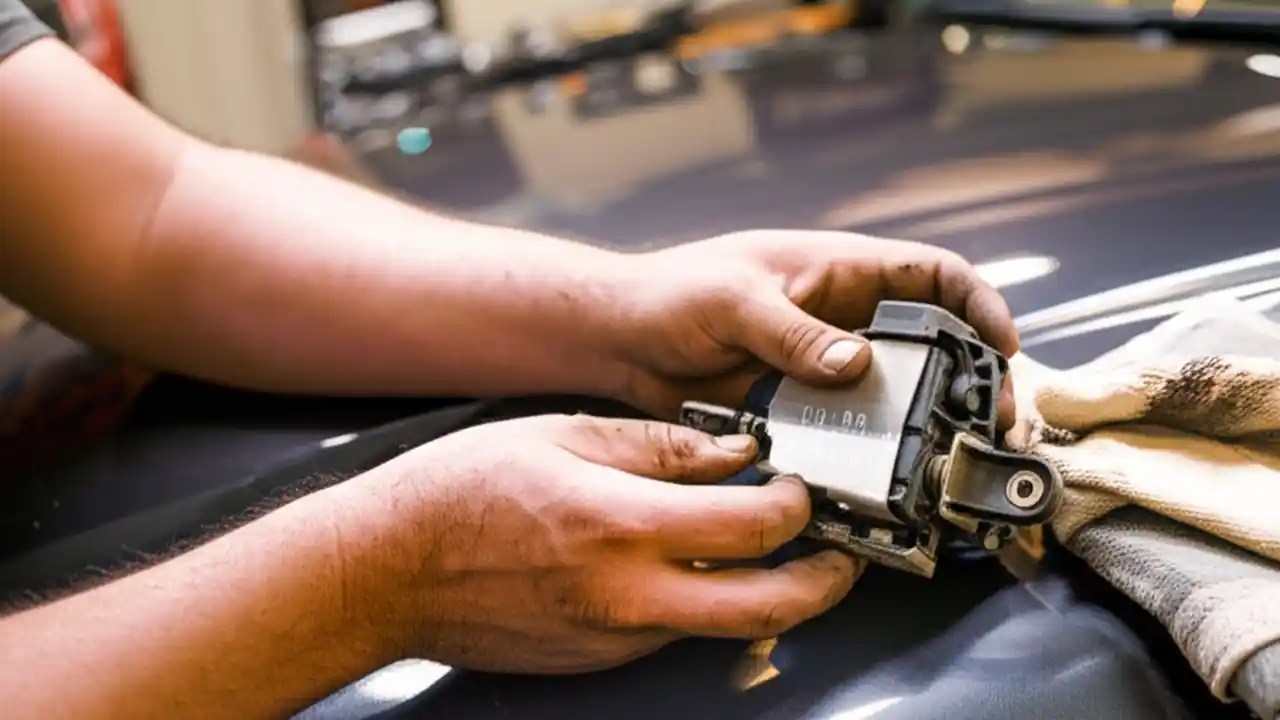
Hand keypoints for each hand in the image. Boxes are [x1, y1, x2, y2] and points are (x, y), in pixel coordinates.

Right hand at [345, 414, 860, 673]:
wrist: (387, 568)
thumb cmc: (462, 490)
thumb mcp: (564, 433)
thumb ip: (659, 445)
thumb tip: (733, 453)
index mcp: (622, 521)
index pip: (753, 525)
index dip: (799, 506)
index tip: (802, 487)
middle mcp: (628, 591)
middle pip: (766, 606)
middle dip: (825, 583)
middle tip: (841, 556)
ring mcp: (615, 634)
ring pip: (725, 627)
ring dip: (768, 595)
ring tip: (779, 558)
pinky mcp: (599, 656)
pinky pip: (674, 633)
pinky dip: (701, 602)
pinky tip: (692, 569)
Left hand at [614, 231, 1018, 423]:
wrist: (617, 340)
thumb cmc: (669, 293)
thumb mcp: (732, 301)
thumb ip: (793, 331)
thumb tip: (855, 362)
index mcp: (837, 272)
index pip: (931, 275)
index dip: (978, 304)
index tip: (1004, 347)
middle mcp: (842, 319)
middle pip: (931, 342)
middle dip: (971, 377)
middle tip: (992, 421)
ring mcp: (823, 367)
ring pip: (896, 392)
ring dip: (926, 422)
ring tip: (949, 457)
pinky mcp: (799, 409)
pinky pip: (849, 430)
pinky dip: (870, 452)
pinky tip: (882, 478)